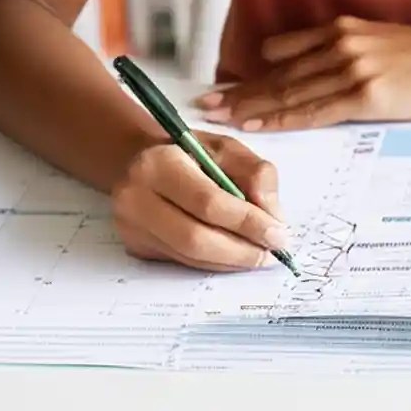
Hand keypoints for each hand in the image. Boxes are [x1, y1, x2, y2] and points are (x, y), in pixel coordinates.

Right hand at [111, 131, 288, 270]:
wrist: (135, 160)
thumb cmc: (186, 152)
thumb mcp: (225, 148)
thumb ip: (255, 174)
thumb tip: (272, 218)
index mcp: (159, 163)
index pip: (208, 202)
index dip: (247, 223)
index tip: (278, 234)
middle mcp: (136, 198)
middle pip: (195, 239)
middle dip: (241, 251)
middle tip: (272, 253)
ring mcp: (132, 227)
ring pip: (190, 257)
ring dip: (231, 261)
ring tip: (259, 254)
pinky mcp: (136, 246)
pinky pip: (183, 262)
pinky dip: (215, 262)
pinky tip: (235, 254)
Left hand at [196, 17, 410, 130]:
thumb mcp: (388, 45)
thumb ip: (353, 56)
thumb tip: (327, 79)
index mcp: (345, 30)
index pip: (284, 52)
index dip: (252, 72)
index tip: (225, 84)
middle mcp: (341, 44)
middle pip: (277, 72)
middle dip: (238, 91)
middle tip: (203, 105)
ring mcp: (353, 68)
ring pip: (287, 92)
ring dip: (248, 107)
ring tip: (216, 118)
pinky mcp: (368, 95)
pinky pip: (313, 110)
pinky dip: (280, 119)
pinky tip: (257, 126)